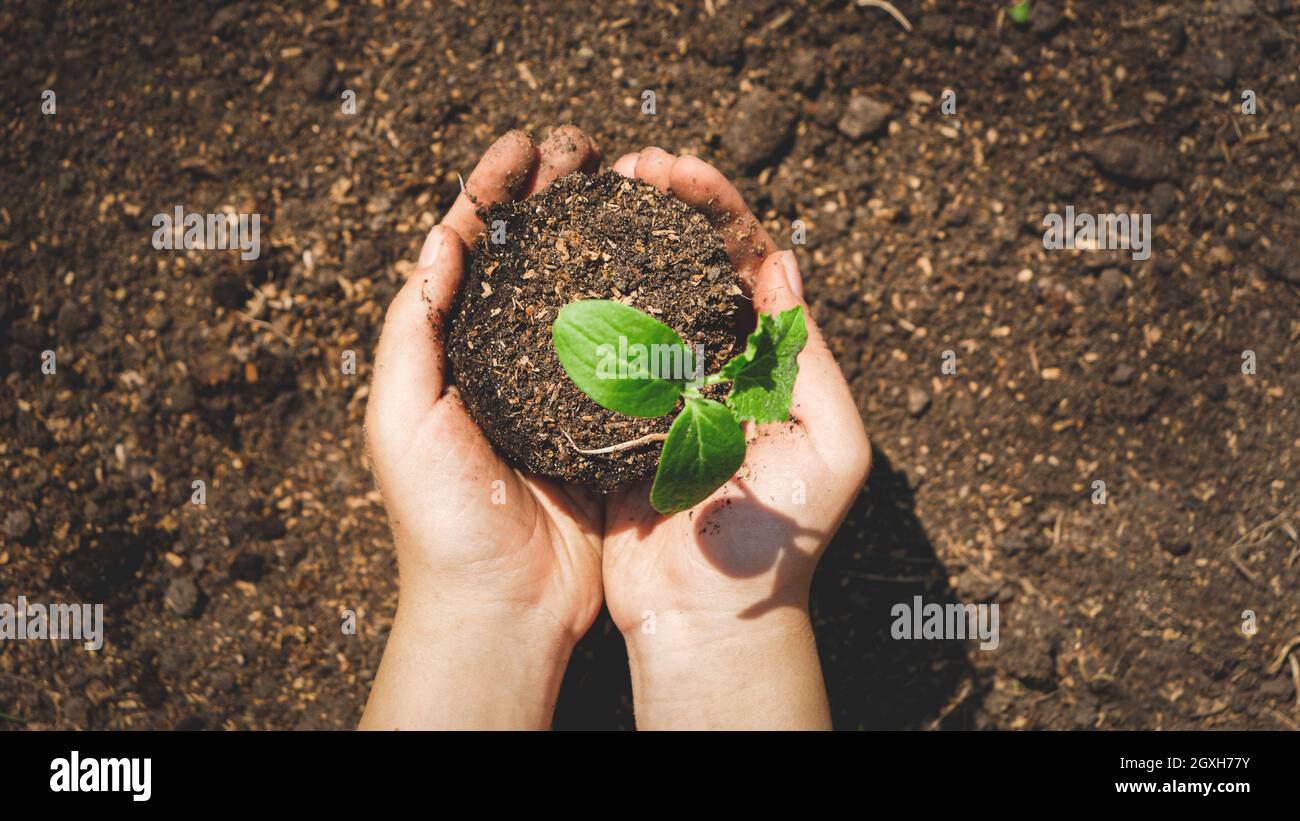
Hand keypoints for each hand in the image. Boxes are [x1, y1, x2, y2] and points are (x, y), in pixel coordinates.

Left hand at [360, 128, 604, 728]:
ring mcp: (564, 387)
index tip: (526, 146)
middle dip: (556, 197)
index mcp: (454, 353)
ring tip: (631, 185)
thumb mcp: (401, 420)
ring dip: (605, 234)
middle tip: (588, 151)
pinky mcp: (610, 421)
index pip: (471, 250)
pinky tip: (666, 266)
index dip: (494, 191)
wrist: (503, 607)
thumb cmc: (440, 520)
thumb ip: (413, 334)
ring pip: (586, 290)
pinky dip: (646, 302)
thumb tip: (440, 240)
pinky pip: (630, 349)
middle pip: (534, 258)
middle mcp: (509, 360)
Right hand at [601, 149, 871, 728]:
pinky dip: (581, 302)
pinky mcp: (610, 419)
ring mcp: (659, 387)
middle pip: (688, 262)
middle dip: (664, 204)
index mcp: (768, 361)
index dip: (716, 207)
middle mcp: (713, 363)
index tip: (677, 171)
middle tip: (629, 164)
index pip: (746, 261)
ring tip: (590, 192)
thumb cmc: (778, 544)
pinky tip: (558, 266)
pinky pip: (596, 348)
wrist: (710, 619)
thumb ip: (809, 359)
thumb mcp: (830, 447)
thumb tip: (785, 262)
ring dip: (618, 238)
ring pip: (638, 292)